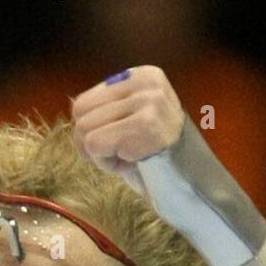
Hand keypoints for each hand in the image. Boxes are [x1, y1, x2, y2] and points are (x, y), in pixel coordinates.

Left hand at [70, 66, 185, 201]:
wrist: (190, 189)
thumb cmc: (153, 160)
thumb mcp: (126, 123)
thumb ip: (103, 110)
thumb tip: (74, 105)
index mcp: (141, 76)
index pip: (82, 103)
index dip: (94, 132)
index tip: (122, 142)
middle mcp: (146, 82)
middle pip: (80, 115)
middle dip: (96, 144)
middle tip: (127, 153)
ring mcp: (149, 101)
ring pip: (85, 131)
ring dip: (104, 155)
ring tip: (133, 157)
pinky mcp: (146, 125)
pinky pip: (94, 145)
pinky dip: (109, 164)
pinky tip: (135, 163)